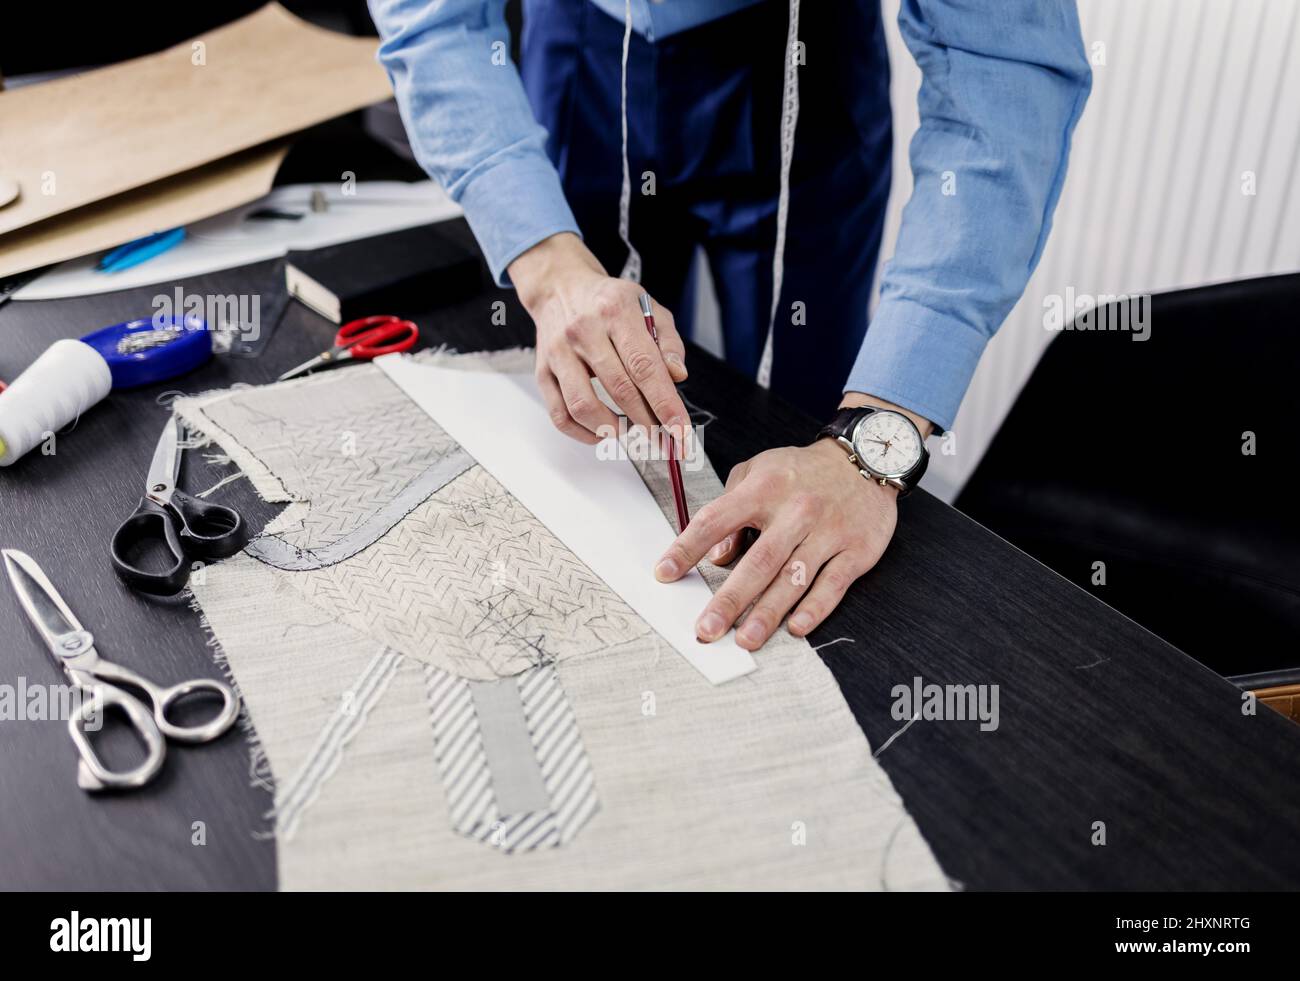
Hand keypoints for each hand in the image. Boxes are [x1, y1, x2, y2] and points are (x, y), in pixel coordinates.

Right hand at [509, 233, 690, 445]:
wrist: (561, 288)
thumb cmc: (608, 302)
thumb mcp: (648, 307)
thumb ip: (667, 342)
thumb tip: (678, 376)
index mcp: (615, 312)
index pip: (645, 365)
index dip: (665, 403)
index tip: (680, 429)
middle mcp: (584, 331)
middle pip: (619, 389)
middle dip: (646, 423)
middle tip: (663, 440)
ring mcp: (560, 353)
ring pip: (584, 406)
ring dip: (612, 430)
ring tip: (632, 436)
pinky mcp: (543, 371)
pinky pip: (559, 414)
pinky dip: (582, 433)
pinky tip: (601, 433)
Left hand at [653, 438, 898, 650]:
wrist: (867, 458)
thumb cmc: (803, 471)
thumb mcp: (758, 472)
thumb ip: (730, 507)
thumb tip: (716, 555)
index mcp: (764, 489)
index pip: (716, 520)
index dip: (687, 548)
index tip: (664, 574)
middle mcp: (796, 510)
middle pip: (758, 561)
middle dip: (730, 599)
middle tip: (706, 629)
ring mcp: (829, 531)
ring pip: (794, 578)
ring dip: (768, 613)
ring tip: (745, 640)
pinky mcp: (858, 550)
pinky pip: (834, 584)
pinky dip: (815, 608)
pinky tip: (795, 628)